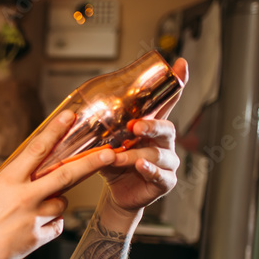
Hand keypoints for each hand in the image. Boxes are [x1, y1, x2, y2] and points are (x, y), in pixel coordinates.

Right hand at [0, 109, 116, 258]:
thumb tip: (8, 184)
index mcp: (8, 181)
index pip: (37, 150)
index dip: (55, 130)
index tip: (70, 116)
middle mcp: (25, 197)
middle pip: (67, 175)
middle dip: (91, 162)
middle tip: (110, 154)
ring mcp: (34, 218)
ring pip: (61, 202)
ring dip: (56, 201)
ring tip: (36, 209)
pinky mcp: (38, 237)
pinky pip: (55, 225)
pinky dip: (50, 223)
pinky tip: (35, 227)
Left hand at [100, 58, 189, 213]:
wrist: (116, 193)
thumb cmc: (114, 165)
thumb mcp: (105, 144)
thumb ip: (101, 130)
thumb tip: (78, 114)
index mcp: (151, 127)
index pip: (166, 103)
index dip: (176, 83)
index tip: (181, 64)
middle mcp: (163, 141)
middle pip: (166, 127)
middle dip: (151, 126)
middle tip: (135, 127)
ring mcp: (167, 162)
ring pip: (158, 154)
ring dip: (137, 154)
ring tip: (118, 156)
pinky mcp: (166, 181)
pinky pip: (161, 175)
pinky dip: (149, 171)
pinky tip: (139, 167)